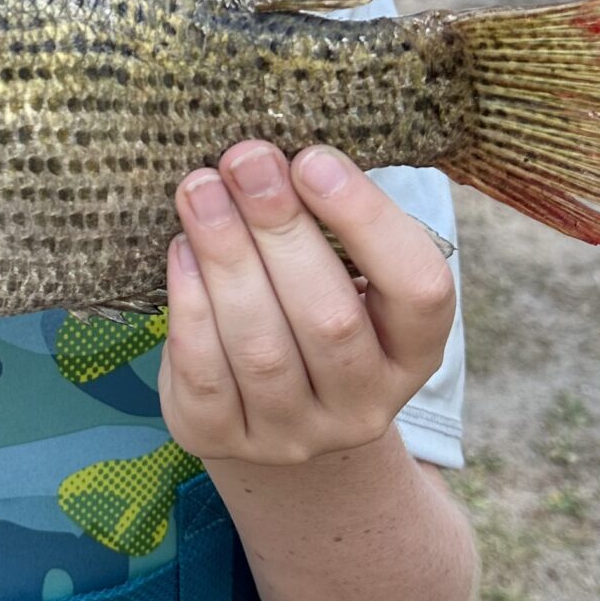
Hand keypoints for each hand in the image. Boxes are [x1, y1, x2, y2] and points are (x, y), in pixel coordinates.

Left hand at [159, 141, 455, 467]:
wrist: (270, 408)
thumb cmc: (312, 306)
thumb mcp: (345, 271)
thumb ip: (325, 222)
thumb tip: (267, 160)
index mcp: (414, 350)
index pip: (420, 290)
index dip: (368, 222)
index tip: (313, 159)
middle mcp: (365, 403)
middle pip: (330, 319)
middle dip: (280, 230)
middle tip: (244, 161)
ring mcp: (296, 433)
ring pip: (262, 349)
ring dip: (227, 260)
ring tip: (200, 193)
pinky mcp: (225, 441)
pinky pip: (205, 377)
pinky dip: (190, 309)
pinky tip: (180, 252)